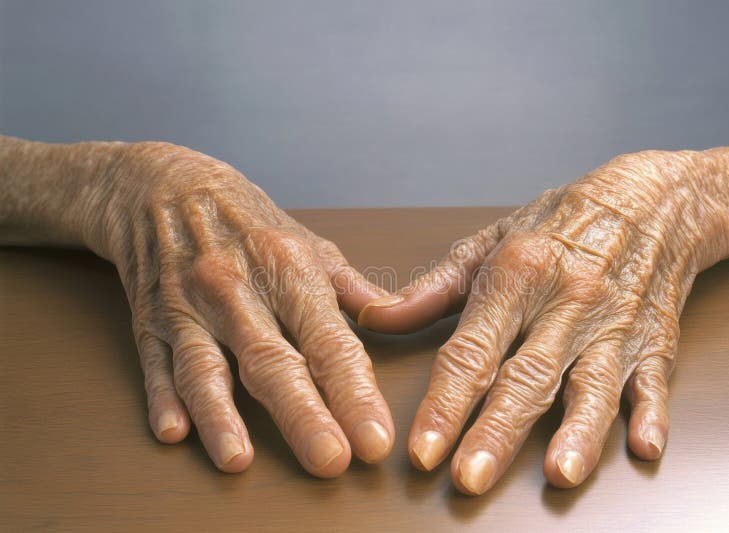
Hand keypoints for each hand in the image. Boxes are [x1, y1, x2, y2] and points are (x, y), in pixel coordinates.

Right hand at [89, 142, 394, 475]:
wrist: (163, 185)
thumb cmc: (248, 221)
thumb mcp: (307, 242)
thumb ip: (350, 288)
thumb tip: (394, 318)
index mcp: (287, 267)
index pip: (328, 340)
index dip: (353, 391)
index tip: (375, 438)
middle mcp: (238, 288)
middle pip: (271, 360)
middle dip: (302, 414)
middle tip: (330, 461)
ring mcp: (189, 305)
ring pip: (205, 366)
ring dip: (221, 415)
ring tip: (239, 459)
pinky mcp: (150, 319)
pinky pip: (154, 361)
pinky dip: (160, 396)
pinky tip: (171, 430)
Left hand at [358, 132, 728, 493]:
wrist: (650, 200)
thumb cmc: (559, 224)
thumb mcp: (488, 243)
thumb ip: (430, 289)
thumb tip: (374, 317)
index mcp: (518, 273)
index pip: (472, 349)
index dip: (444, 402)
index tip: (422, 451)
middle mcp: (566, 300)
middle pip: (528, 376)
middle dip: (497, 431)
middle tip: (469, 479)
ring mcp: (614, 323)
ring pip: (593, 384)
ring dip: (578, 431)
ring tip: (559, 473)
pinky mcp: (654, 340)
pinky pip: (654, 379)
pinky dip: (651, 413)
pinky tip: (644, 447)